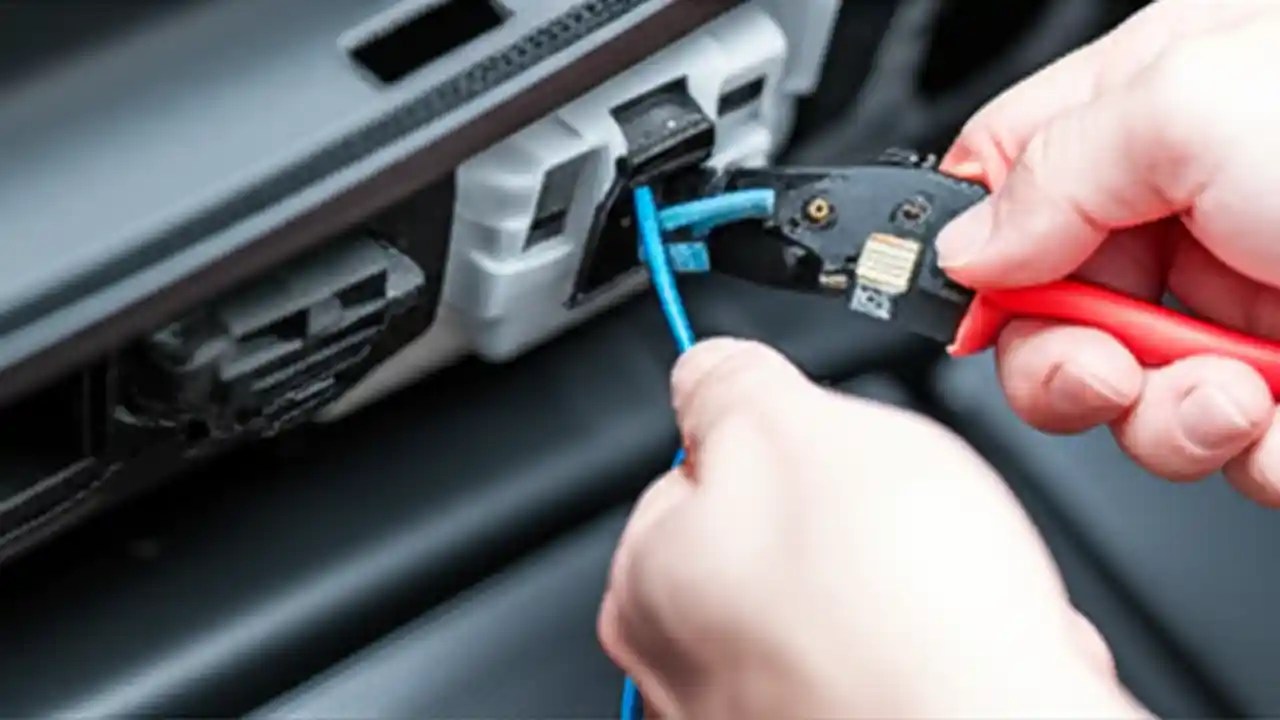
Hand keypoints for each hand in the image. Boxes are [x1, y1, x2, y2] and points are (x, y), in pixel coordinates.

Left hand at [598, 338, 1144, 718]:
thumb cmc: (894, 619)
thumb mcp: (795, 429)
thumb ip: (732, 387)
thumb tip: (705, 370)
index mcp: (652, 578)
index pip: (701, 476)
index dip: (787, 450)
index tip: (837, 456)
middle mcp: (687, 669)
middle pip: (785, 549)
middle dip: (865, 532)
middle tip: (913, 533)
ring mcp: (761, 716)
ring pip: (861, 618)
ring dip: (922, 599)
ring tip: (961, 603)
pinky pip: (904, 677)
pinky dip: (946, 665)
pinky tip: (976, 661)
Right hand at [937, 0, 1279, 500]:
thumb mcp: (1194, 103)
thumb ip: (1048, 171)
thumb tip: (965, 243)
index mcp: (1148, 116)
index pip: (1004, 186)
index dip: (971, 254)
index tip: (971, 309)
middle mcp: (1186, 210)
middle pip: (1047, 312)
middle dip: (1067, 362)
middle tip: (1108, 366)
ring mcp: (1239, 303)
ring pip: (1128, 396)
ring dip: (1170, 415)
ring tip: (1235, 393)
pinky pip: (1223, 444)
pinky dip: (1254, 450)